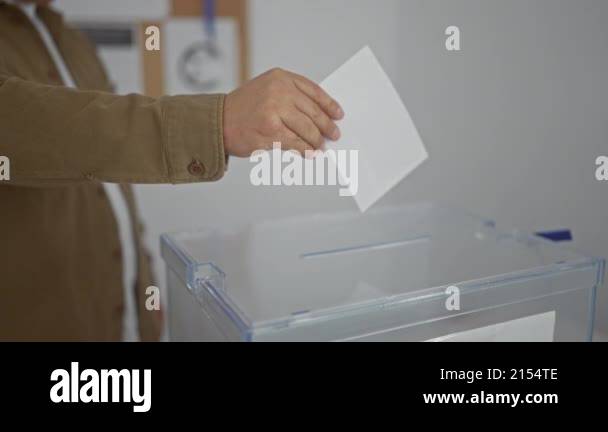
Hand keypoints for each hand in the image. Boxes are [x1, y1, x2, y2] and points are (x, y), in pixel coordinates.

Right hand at [223, 68, 343, 157]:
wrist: (217, 122)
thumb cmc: (242, 109)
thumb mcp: (266, 89)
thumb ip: (290, 97)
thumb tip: (317, 116)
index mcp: (280, 78)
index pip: (313, 91)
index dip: (329, 104)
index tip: (338, 114)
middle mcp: (279, 91)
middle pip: (313, 112)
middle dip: (326, 126)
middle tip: (334, 134)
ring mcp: (275, 111)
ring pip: (307, 129)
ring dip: (317, 141)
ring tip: (321, 146)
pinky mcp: (271, 131)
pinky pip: (296, 143)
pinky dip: (305, 150)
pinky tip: (310, 153)